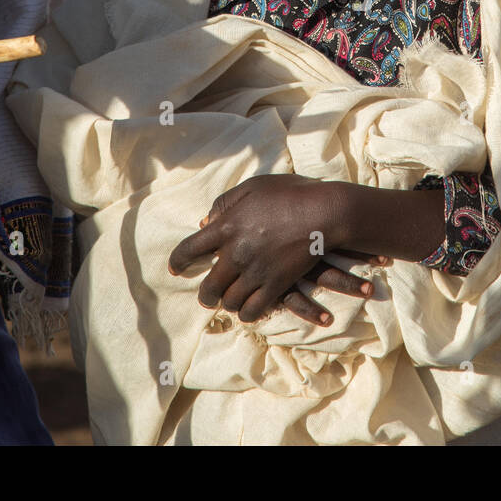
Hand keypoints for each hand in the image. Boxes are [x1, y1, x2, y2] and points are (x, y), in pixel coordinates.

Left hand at [169, 175, 379, 325]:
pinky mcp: (276, 284)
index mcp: (226, 226)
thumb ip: (226, 203)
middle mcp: (236, 252)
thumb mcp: (254, 187)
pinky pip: (252, 309)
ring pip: (229, 300)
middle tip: (207, 297)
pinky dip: (247, 313)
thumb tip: (206, 222)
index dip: (178, 261)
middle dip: (205, 295)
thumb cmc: (291, 193)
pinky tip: (247, 310)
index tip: (175, 269)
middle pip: (209, 285)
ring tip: (228, 303)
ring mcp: (256, 271)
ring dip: (226, 304)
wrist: (325, 212)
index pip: (189, 249)